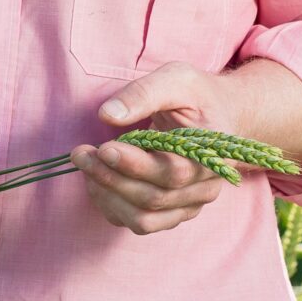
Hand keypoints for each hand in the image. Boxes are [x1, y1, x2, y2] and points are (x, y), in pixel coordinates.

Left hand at [72, 61, 231, 234]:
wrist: (221, 115)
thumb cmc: (198, 96)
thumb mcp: (176, 79)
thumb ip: (143, 93)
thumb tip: (107, 115)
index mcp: (211, 156)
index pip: (172, 173)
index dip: (134, 165)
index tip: (104, 147)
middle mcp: (204, 188)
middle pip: (153, 198)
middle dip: (110, 177)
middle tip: (80, 153)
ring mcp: (188, 205)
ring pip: (143, 219)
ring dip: (107, 196)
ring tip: (86, 165)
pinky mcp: (171, 213)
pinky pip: (137, 222)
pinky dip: (111, 205)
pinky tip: (96, 179)